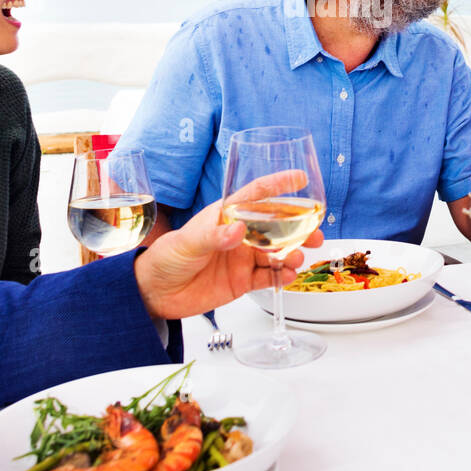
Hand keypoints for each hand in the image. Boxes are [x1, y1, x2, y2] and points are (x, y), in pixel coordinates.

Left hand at [134, 170, 323, 319]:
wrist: (155, 293)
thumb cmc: (166, 257)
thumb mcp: (187, 242)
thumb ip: (214, 236)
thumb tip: (238, 230)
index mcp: (226, 215)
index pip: (256, 194)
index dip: (278, 184)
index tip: (299, 178)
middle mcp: (239, 234)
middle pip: (276, 225)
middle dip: (298, 227)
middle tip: (315, 232)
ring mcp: (243, 258)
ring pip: (278, 252)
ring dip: (293, 253)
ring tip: (297, 258)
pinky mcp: (243, 281)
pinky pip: (269, 277)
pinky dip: (282, 277)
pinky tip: (287, 276)